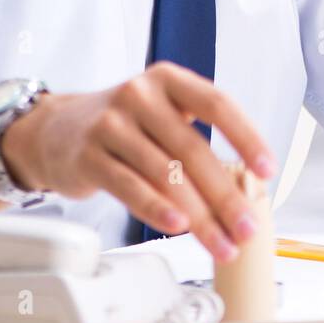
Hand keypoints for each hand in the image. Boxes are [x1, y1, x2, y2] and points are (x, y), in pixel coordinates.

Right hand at [0, 62, 277, 261]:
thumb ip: (196, 139)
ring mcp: (111, 124)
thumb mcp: (162, 114)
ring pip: (165, 174)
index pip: (217, 103)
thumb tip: (244, 190)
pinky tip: (178, 226)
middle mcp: (140, 95)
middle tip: (247, 227)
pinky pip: (129, 187)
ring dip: (199, 216)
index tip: (268, 168)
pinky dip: (157, 209)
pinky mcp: (89, 156)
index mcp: (168, 80)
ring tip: (221, 242)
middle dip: (226, 195)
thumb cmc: (124, 126)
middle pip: (193, 149)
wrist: (55, 130)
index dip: (246, 137)